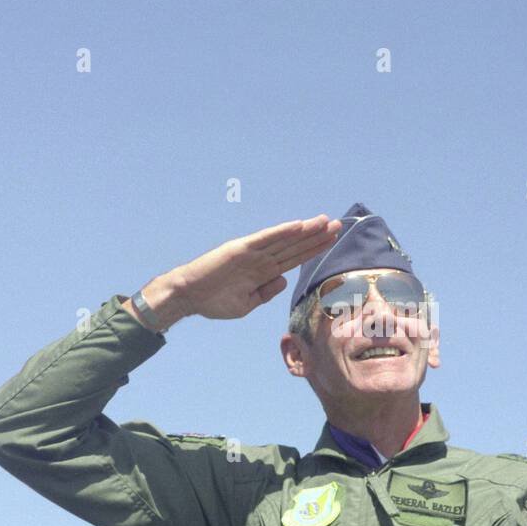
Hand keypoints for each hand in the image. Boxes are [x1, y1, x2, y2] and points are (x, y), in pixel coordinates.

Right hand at [171, 216, 341, 321]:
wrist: (188, 296)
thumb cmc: (213, 301)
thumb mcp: (246, 303)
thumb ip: (265, 292)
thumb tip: (283, 280)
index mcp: (263, 272)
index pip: (294, 258)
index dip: (313, 250)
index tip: (331, 242)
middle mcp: (260, 259)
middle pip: (294, 246)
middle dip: (316, 237)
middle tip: (338, 225)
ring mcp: (252, 252)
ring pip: (285, 240)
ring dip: (305, 231)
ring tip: (325, 222)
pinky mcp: (241, 249)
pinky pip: (266, 239)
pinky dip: (282, 232)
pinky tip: (298, 226)